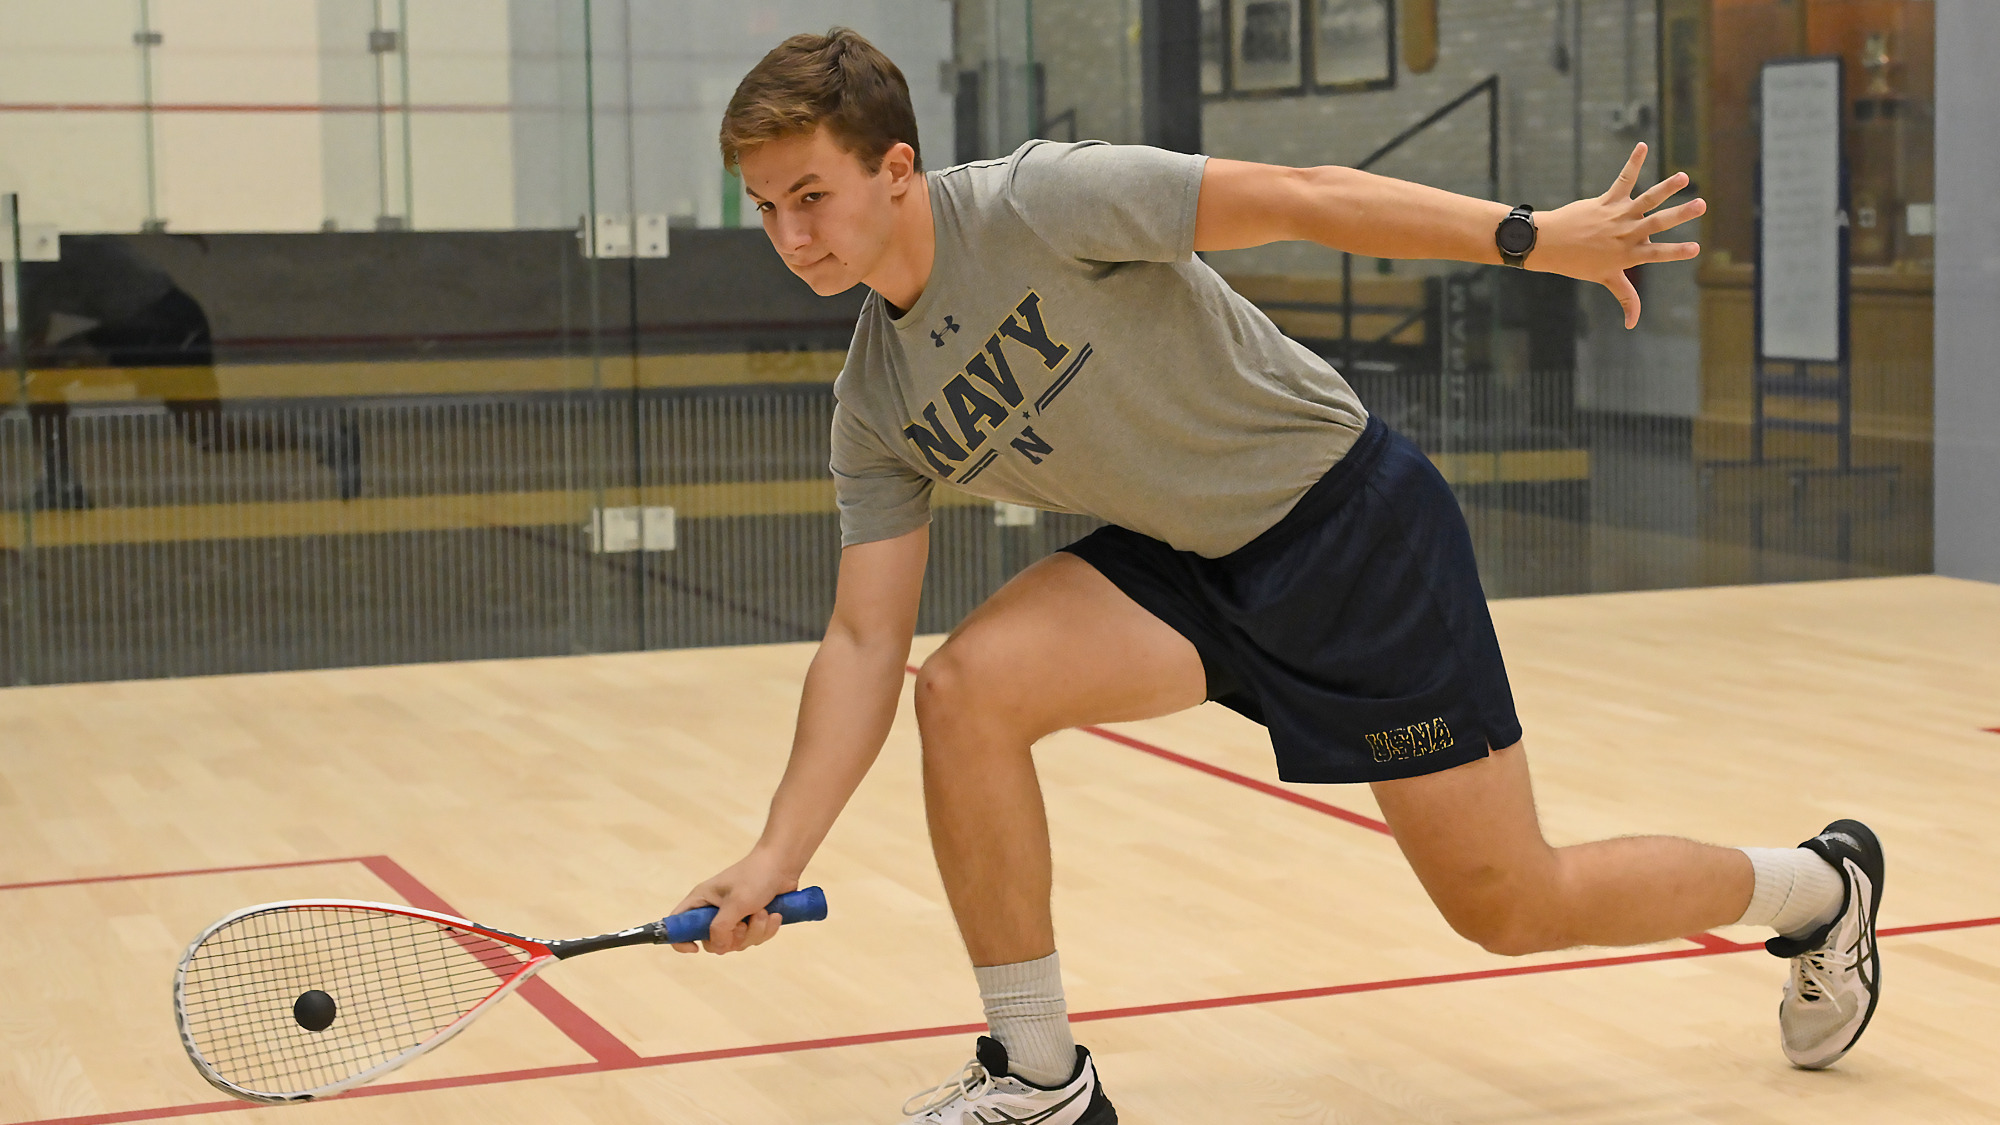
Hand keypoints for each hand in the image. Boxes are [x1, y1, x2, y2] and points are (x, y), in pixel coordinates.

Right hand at [667, 850, 798, 954]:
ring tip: (763, 912)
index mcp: (701, 900)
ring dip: (755, 931)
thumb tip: (718, 948)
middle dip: (734, 937)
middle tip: (744, 923)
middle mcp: (714, 910)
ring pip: (738, 942)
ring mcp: (734, 917)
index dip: (680, 939)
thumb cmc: (755, 876)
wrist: (783, 865)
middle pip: (713, 942)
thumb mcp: (736, 903)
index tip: (695, 949)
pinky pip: (755, 938)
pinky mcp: (751, 920)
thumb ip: (721, 928)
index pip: (678, 923)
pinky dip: (766, 929)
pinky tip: (774, 915)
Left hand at [1529, 142, 1705, 328]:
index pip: (1657, 254)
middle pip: (1657, 223)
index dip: (1676, 251)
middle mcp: (1626, 234)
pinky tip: (1642, 146)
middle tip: (1701, 204)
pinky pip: (1623, 179)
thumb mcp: (1605, 280)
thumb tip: (1632, 324)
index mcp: (1628, 254)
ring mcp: (1617, 216)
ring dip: (1665, 187)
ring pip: (1645, 200)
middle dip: (1680, 214)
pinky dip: (1633, 162)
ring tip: (1684, 176)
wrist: (1549, 244)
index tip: (1696, 248)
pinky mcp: (1607, 200)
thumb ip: (1625, 297)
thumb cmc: (1579, 264)